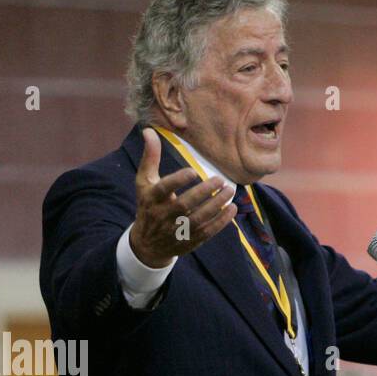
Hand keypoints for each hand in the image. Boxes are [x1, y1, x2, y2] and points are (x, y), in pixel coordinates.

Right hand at [129, 127, 236, 267]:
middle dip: (203, 192)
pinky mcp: (187, 242)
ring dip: (215, 206)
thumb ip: (150, 157)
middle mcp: (162, 216)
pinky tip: (231, 209)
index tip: (193, 171)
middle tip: (220, 179)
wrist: (146, 245)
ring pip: (197, 220)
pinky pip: (206, 233)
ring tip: (229, 190)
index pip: (163, 190)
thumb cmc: (148, 206)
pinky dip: (220, 222)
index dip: (178, 181)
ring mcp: (175, 231)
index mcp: (151, 199)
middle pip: (184, 205)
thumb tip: (149, 130)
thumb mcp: (144, 182)